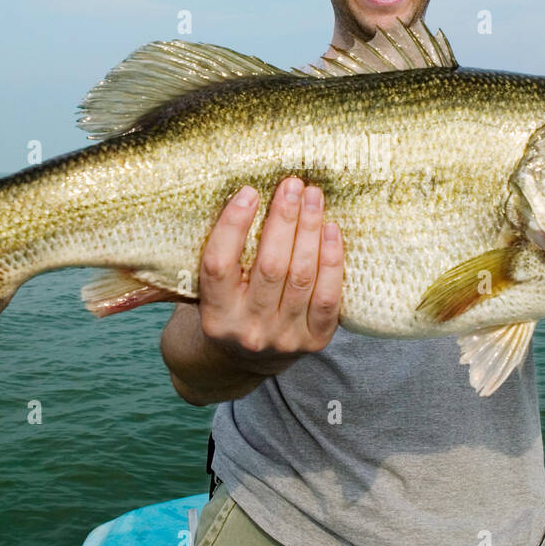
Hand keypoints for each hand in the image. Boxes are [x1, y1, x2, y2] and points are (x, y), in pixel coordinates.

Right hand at [197, 177, 343, 376]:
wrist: (249, 360)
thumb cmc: (231, 308)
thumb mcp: (213, 290)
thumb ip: (224, 254)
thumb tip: (246, 194)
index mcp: (215, 315)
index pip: (219, 266)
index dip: (233, 226)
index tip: (249, 191)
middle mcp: (248, 329)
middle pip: (269, 267)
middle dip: (283, 219)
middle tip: (292, 185)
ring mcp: (284, 337)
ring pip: (301, 276)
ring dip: (309, 230)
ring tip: (313, 197)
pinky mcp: (314, 341)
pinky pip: (328, 296)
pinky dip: (332, 260)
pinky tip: (331, 230)